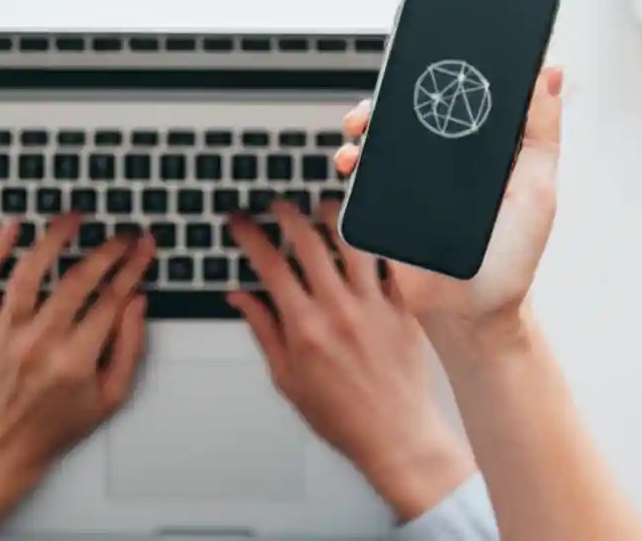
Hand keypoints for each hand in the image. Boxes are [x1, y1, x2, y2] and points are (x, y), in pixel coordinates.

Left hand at [0, 215, 153, 540]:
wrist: (1, 447)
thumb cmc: (56, 425)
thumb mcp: (111, 397)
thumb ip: (129, 348)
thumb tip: (137, 302)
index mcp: (75, 361)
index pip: (112, 299)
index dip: (134, 267)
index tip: (144, 247)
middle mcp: (40, 342)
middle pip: (79, 280)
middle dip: (108, 250)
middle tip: (123, 234)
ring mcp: (7, 333)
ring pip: (31, 271)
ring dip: (55, 237)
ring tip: (74, 217)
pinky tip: (11, 228)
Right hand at [227, 200, 474, 521]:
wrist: (394, 435)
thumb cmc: (341, 415)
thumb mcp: (287, 377)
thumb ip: (263, 330)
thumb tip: (239, 297)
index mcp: (304, 327)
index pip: (269, 264)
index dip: (249, 234)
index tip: (240, 222)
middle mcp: (339, 309)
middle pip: (308, 240)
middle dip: (286, 213)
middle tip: (277, 206)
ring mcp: (374, 304)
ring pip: (352, 240)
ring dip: (333, 215)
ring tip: (321, 209)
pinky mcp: (402, 307)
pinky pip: (391, 262)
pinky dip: (376, 242)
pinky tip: (364, 234)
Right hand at [335, 67, 564, 333]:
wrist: (469, 313)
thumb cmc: (511, 258)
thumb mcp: (537, 189)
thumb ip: (542, 133)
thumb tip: (552, 72)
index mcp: (489, 147)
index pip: (470, 92)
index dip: (457, 65)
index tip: (443, 42)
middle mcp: (451, 157)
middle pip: (419, 104)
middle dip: (400, 86)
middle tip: (393, 79)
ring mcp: (417, 176)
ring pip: (386, 131)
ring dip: (368, 117)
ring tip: (362, 121)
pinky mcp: (389, 198)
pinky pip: (364, 168)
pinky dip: (352, 155)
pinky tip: (352, 157)